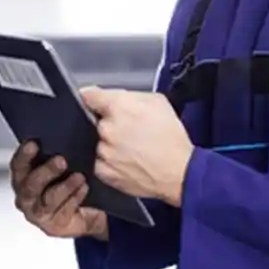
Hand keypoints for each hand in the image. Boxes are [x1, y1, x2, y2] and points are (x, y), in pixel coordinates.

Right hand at [10, 141, 107, 240]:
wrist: (86, 213)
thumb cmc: (69, 183)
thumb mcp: (60, 165)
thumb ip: (54, 151)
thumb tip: (62, 127)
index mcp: (23, 177)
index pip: (18, 165)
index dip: (24, 155)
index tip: (34, 143)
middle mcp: (26, 196)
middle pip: (31, 184)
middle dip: (46, 171)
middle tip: (61, 160)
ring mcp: (37, 213)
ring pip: (48, 199)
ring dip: (64, 186)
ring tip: (79, 177)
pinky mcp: (52, 226)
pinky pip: (63, 211)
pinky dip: (75, 198)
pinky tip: (84, 189)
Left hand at [80, 86, 194, 206]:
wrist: (178, 172)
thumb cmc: (171, 137)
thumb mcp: (158, 102)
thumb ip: (132, 96)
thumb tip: (114, 97)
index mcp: (118, 108)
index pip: (89, 96)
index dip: (94, 98)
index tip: (95, 101)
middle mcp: (107, 129)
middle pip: (98, 121)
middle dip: (112, 124)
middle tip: (131, 131)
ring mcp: (104, 152)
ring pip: (100, 143)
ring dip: (111, 144)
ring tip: (134, 150)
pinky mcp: (105, 172)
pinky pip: (101, 162)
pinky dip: (111, 162)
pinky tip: (129, 162)